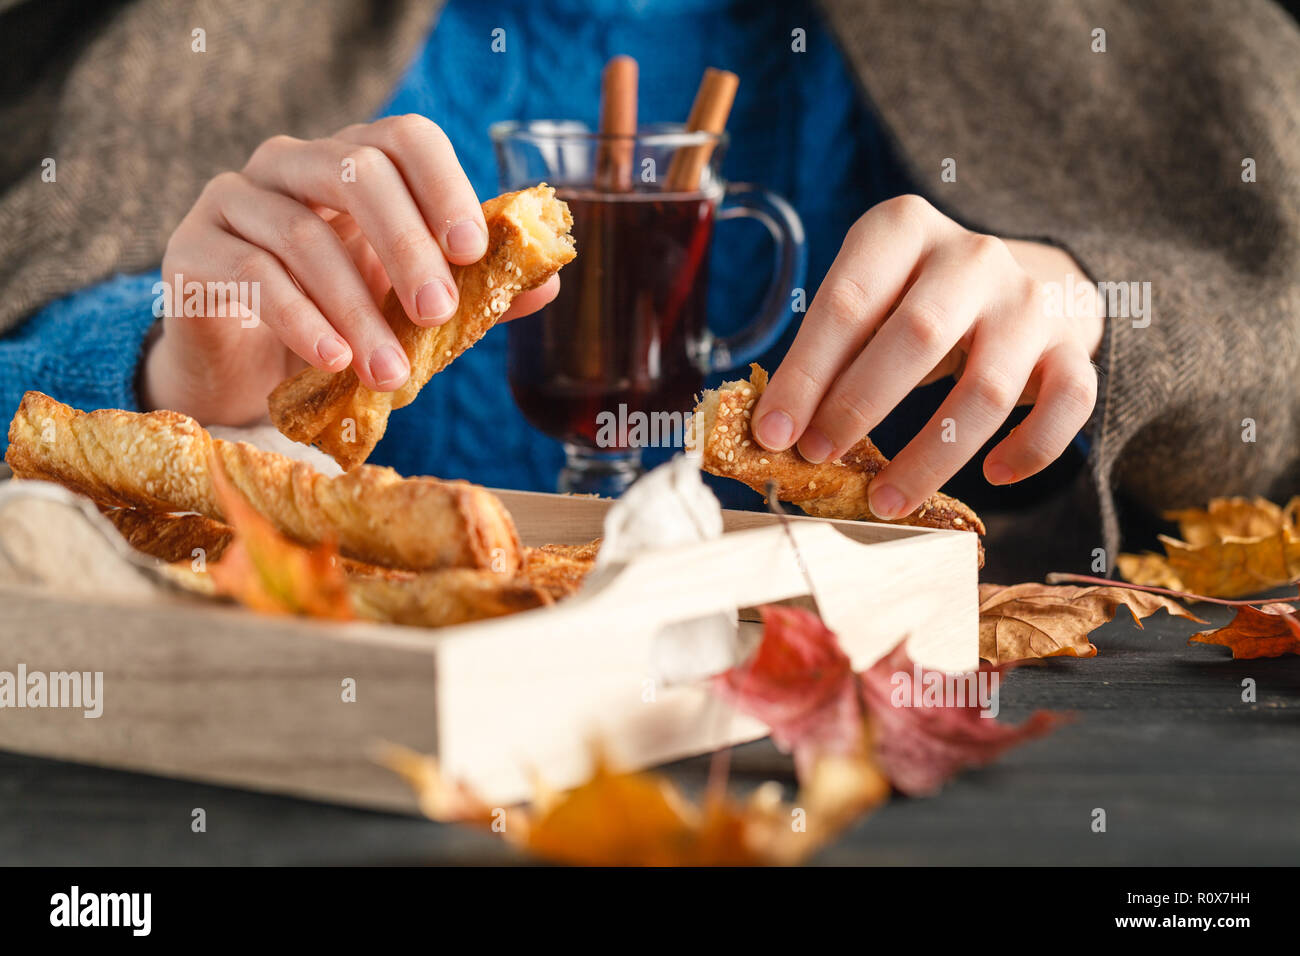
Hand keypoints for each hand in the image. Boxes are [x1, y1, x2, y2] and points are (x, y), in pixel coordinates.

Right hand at [142, 114, 558, 423]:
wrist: (247, 367)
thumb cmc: (338, 320)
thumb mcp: (411, 308)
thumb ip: (474, 293)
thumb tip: (548, 285)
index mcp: (354, 164)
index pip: (404, 140)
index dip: (443, 187)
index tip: (473, 252)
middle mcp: (291, 164)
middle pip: (356, 172)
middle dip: (406, 247)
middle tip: (439, 314)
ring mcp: (236, 200)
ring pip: (303, 235)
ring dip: (358, 311)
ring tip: (391, 372)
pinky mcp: (194, 251)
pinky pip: (254, 276)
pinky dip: (302, 322)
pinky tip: (333, 360)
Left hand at [752, 194, 1102, 519]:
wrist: (1027, 279)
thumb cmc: (917, 299)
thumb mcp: (868, 299)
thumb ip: (829, 351)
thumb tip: (777, 429)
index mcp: (903, 229)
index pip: (847, 303)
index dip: (806, 375)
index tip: (773, 433)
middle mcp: (973, 257)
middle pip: (917, 337)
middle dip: (858, 407)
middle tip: (818, 457)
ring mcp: (1029, 302)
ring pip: (989, 388)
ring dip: (931, 455)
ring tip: (885, 499)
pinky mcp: (1072, 345)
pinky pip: (1070, 402)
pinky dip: (1032, 448)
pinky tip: (993, 476)